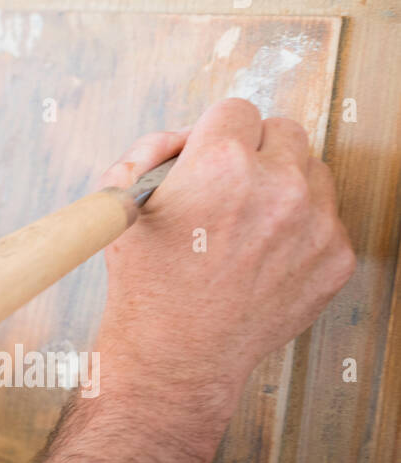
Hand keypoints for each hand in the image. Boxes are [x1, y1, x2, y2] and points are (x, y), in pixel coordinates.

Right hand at [95, 98, 355, 421]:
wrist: (178, 353)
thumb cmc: (147, 283)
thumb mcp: (126, 204)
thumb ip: (149, 153)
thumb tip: (182, 137)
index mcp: (221, 161)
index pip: (237, 109)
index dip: (216, 133)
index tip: (210, 155)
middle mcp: (277, 184)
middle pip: (284, 131)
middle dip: (256, 152)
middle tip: (230, 187)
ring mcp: (315, 222)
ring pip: (313, 171)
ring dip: (284, 185)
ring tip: (247, 223)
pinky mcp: (336, 257)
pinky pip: (328, 218)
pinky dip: (301, 229)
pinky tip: (264, 253)